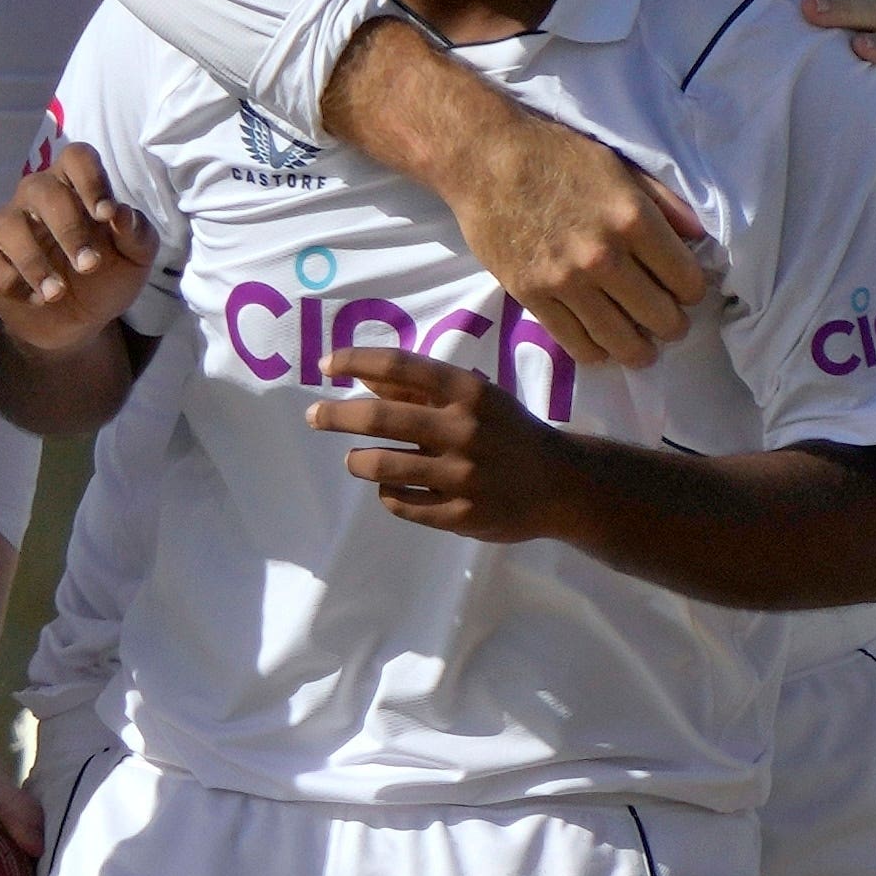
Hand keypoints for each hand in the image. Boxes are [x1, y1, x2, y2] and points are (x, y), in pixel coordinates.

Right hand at [0, 144, 158, 352]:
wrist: (78, 322)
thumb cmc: (107, 277)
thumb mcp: (135, 260)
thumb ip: (137, 235)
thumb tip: (122, 214)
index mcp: (75, 185)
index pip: (76, 156)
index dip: (91, 180)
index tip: (106, 216)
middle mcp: (36, 196)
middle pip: (42, 188)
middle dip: (68, 229)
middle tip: (89, 266)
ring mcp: (7, 224)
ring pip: (8, 223)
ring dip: (34, 262)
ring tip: (57, 294)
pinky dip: (12, 283)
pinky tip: (36, 299)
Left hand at [308, 344, 578, 541]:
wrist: (562, 484)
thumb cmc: (507, 431)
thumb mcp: (475, 398)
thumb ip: (423, 389)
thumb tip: (364, 378)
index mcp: (468, 392)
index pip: (400, 366)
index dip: (356, 361)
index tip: (326, 364)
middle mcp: (463, 430)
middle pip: (378, 417)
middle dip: (335, 415)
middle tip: (314, 416)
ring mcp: (462, 476)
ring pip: (381, 466)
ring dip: (358, 461)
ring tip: (356, 460)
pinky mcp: (461, 515)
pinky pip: (402, 503)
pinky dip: (387, 493)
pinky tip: (391, 487)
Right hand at [428, 102, 712, 364]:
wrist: (486, 159)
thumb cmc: (555, 155)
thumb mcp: (619, 166)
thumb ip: (663, 203)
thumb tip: (698, 237)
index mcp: (634, 219)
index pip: (686, 279)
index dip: (692, 289)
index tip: (684, 290)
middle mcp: (605, 256)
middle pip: (660, 317)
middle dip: (672, 324)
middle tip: (668, 323)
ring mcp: (567, 281)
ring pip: (621, 340)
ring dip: (640, 351)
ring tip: (642, 350)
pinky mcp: (533, 297)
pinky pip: (575, 343)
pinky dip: (596, 353)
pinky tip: (603, 348)